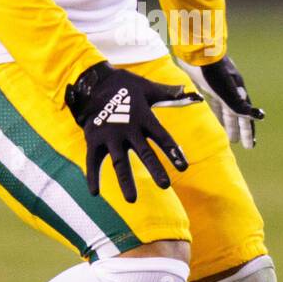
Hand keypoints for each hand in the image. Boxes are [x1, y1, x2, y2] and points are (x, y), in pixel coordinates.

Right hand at [65, 61, 201, 202]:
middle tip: (165, 185)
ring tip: (132, 200)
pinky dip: (92, 176)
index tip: (183, 167)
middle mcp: (128, 129)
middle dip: (155, 169)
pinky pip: (92, 160)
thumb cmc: (124, 86)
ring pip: (119, 162)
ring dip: (125, 181)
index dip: (173, 152)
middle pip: (144, 152)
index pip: (162, 138)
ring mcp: (110, 135)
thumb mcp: (147, 87)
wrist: (92, 81)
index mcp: (144, 118)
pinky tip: (94, 193)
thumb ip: (168, 93)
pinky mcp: (94, 139)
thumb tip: (189, 91)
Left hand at [175, 56, 263, 148]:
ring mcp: (218, 87)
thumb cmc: (214, 73)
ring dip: (227, 122)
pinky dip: (214, 112)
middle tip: (239, 144)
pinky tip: (210, 117)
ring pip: (225, 109)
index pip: (245, 117)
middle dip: (239, 129)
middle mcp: (231, 91)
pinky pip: (212, 102)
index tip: (251, 145)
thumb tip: (260, 117)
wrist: (198, 53)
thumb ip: (240, 106)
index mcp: (238, 93)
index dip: (248, 131)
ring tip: (227, 134)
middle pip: (236, 114)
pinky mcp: (205, 83)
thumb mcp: (228, 91)